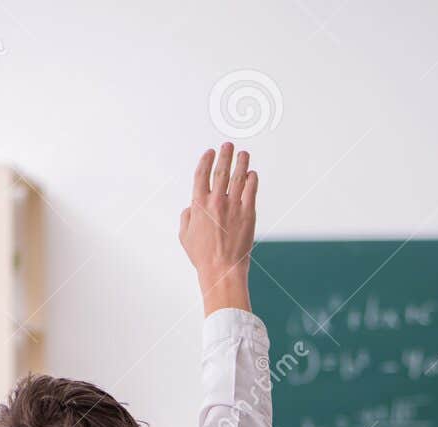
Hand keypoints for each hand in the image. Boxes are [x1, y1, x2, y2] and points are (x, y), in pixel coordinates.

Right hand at [180, 143, 257, 314]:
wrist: (222, 269)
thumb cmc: (202, 256)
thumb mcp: (184, 235)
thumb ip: (186, 217)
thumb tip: (190, 207)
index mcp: (198, 204)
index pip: (201, 174)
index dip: (205, 160)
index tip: (209, 152)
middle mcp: (216, 201)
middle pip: (221, 171)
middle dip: (225, 155)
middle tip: (228, 145)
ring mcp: (233, 206)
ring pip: (239, 177)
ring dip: (241, 162)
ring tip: (243, 153)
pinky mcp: (248, 214)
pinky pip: (251, 191)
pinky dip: (252, 180)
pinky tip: (253, 174)